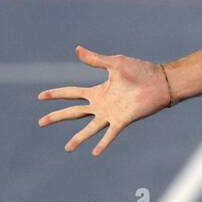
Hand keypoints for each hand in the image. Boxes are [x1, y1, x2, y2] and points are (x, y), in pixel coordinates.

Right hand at [37, 45, 171, 155]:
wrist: (160, 81)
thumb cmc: (140, 71)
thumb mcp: (114, 63)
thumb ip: (95, 59)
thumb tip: (76, 48)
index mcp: (98, 91)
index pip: (71, 93)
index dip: (56, 95)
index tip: (40, 97)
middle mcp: (102, 105)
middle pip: (74, 112)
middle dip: (57, 117)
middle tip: (40, 123)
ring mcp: (111, 114)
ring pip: (89, 128)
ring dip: (78, 138)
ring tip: (67, 148)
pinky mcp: (123, 120)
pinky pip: (110, 134)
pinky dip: (103, 143)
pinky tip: (94, 153)